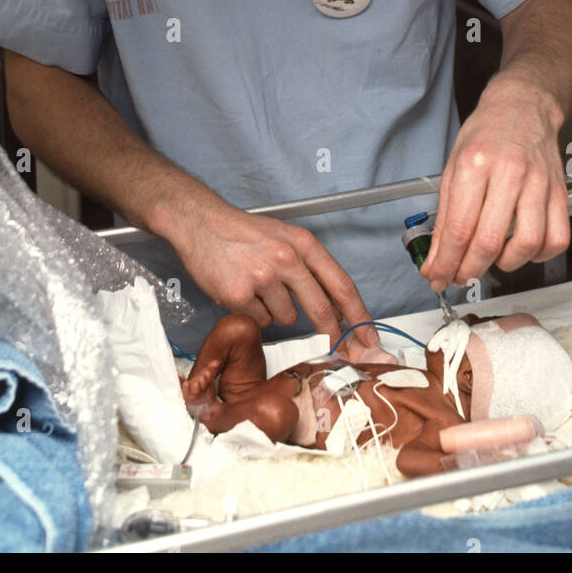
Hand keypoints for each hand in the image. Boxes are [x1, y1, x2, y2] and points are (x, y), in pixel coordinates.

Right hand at [166, 188, 377, 347]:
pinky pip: (259, 321)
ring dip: (277, 312)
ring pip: (287, 318)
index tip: (369, 336)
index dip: (359, 315)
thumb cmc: (244, 232)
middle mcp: (287, 258)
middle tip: (338, 349)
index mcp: (303, 243)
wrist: (202, 223)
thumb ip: (309, 269)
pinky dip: (254, 313)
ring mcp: (262, 277)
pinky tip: (242, 291)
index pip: (341, 283)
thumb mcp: (285, 238)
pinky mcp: (239, 294)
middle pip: (321, 308)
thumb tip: (334, 310)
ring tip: (258, 289)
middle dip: (332, 334)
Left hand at [420, 75, 569, 290]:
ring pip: (526, 244)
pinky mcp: (559, 192)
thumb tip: (436, 258)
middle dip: (469, 270)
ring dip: (505, 264)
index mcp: (474, 164)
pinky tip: (523, 249)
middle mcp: (508, 173)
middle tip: (460, 275)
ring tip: (492, 260)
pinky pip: (557, 238)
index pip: (457, 227)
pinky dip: (539, 255)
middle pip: (488, 241)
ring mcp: (538, 183)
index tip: (438, 276)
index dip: (445, 261)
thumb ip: (444, 216)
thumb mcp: (453, 167)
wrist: (522, 106)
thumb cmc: (486, 133)